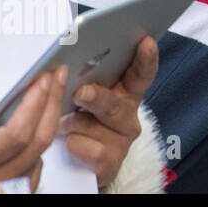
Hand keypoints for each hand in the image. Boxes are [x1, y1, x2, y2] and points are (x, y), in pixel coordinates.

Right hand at [0, 66, 67, 190]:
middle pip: (38, 139)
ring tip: (54, 92)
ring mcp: (11, 187)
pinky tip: (43, 118)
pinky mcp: (19, 190)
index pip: (16, 133)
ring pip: (42, 149)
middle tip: (58, 77)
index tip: (44, 80)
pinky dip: (41, 139)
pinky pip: (37, 163)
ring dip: (51, 118)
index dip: (34, 104)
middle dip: (51, 103)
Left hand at [59, 36, 157, 187]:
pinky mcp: (111, 162)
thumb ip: (86, 80)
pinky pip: (85, 148)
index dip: (146, 58)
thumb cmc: (81, 122)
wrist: (81, 165)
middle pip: (115, 104)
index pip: (142, 74)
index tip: (145, 41)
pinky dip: (72, 144)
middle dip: (98, 98)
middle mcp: (129, 116)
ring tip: (62, 123)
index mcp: (127, 93)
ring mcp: (122, 141)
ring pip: (91, 126)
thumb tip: (66, 66)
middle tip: (81, 92)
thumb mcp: (86, 98)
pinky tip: (69, 144)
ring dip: (71, 124)